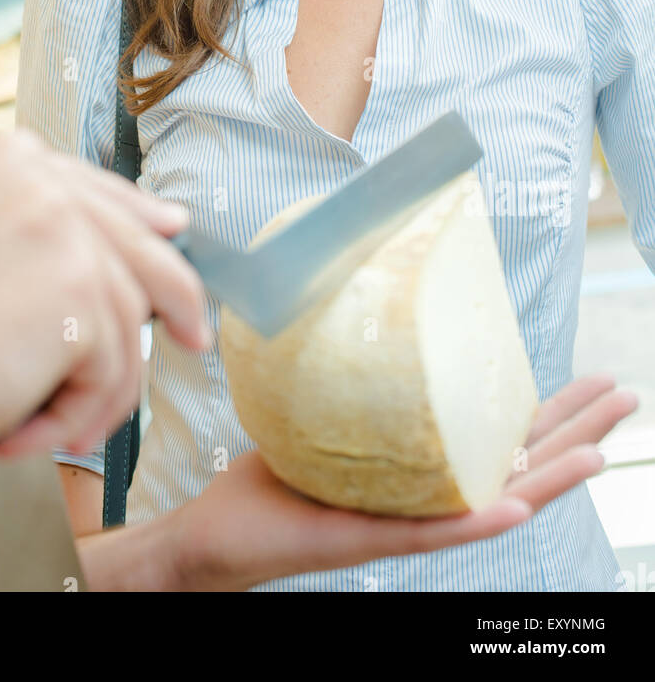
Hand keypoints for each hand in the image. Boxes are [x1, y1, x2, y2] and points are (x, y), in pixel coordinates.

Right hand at [0, 127, 209, 480]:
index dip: (130, 217)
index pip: (79, 182)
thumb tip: (159, 223)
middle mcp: (16, 164)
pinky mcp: (77, 282)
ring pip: (130, 310)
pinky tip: (24, 436)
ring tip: (50, 430)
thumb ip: (29, 228)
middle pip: (127, 232)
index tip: (168, 235)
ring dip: (99, 386)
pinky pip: (118, 362)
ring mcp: (50, 217)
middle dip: (170, 291)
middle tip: (195, 334)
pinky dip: (83, 413)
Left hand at [171, 374, 636, 589]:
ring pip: (496, 499)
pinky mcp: (375, 540)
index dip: (549, 411)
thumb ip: (346, 372)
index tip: (592, 379)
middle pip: (519, 464)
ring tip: (601, 451)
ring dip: (551, 476)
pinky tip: (517, 502)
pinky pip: (439, 531)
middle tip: (626, 397)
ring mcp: (408, 522)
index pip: (498, 437)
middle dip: (576, 433)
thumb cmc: (268, 476)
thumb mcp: (319, 411)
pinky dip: (480, 519)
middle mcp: (427, 497)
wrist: (220, 529)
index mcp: (421, 468)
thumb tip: (354, 294)